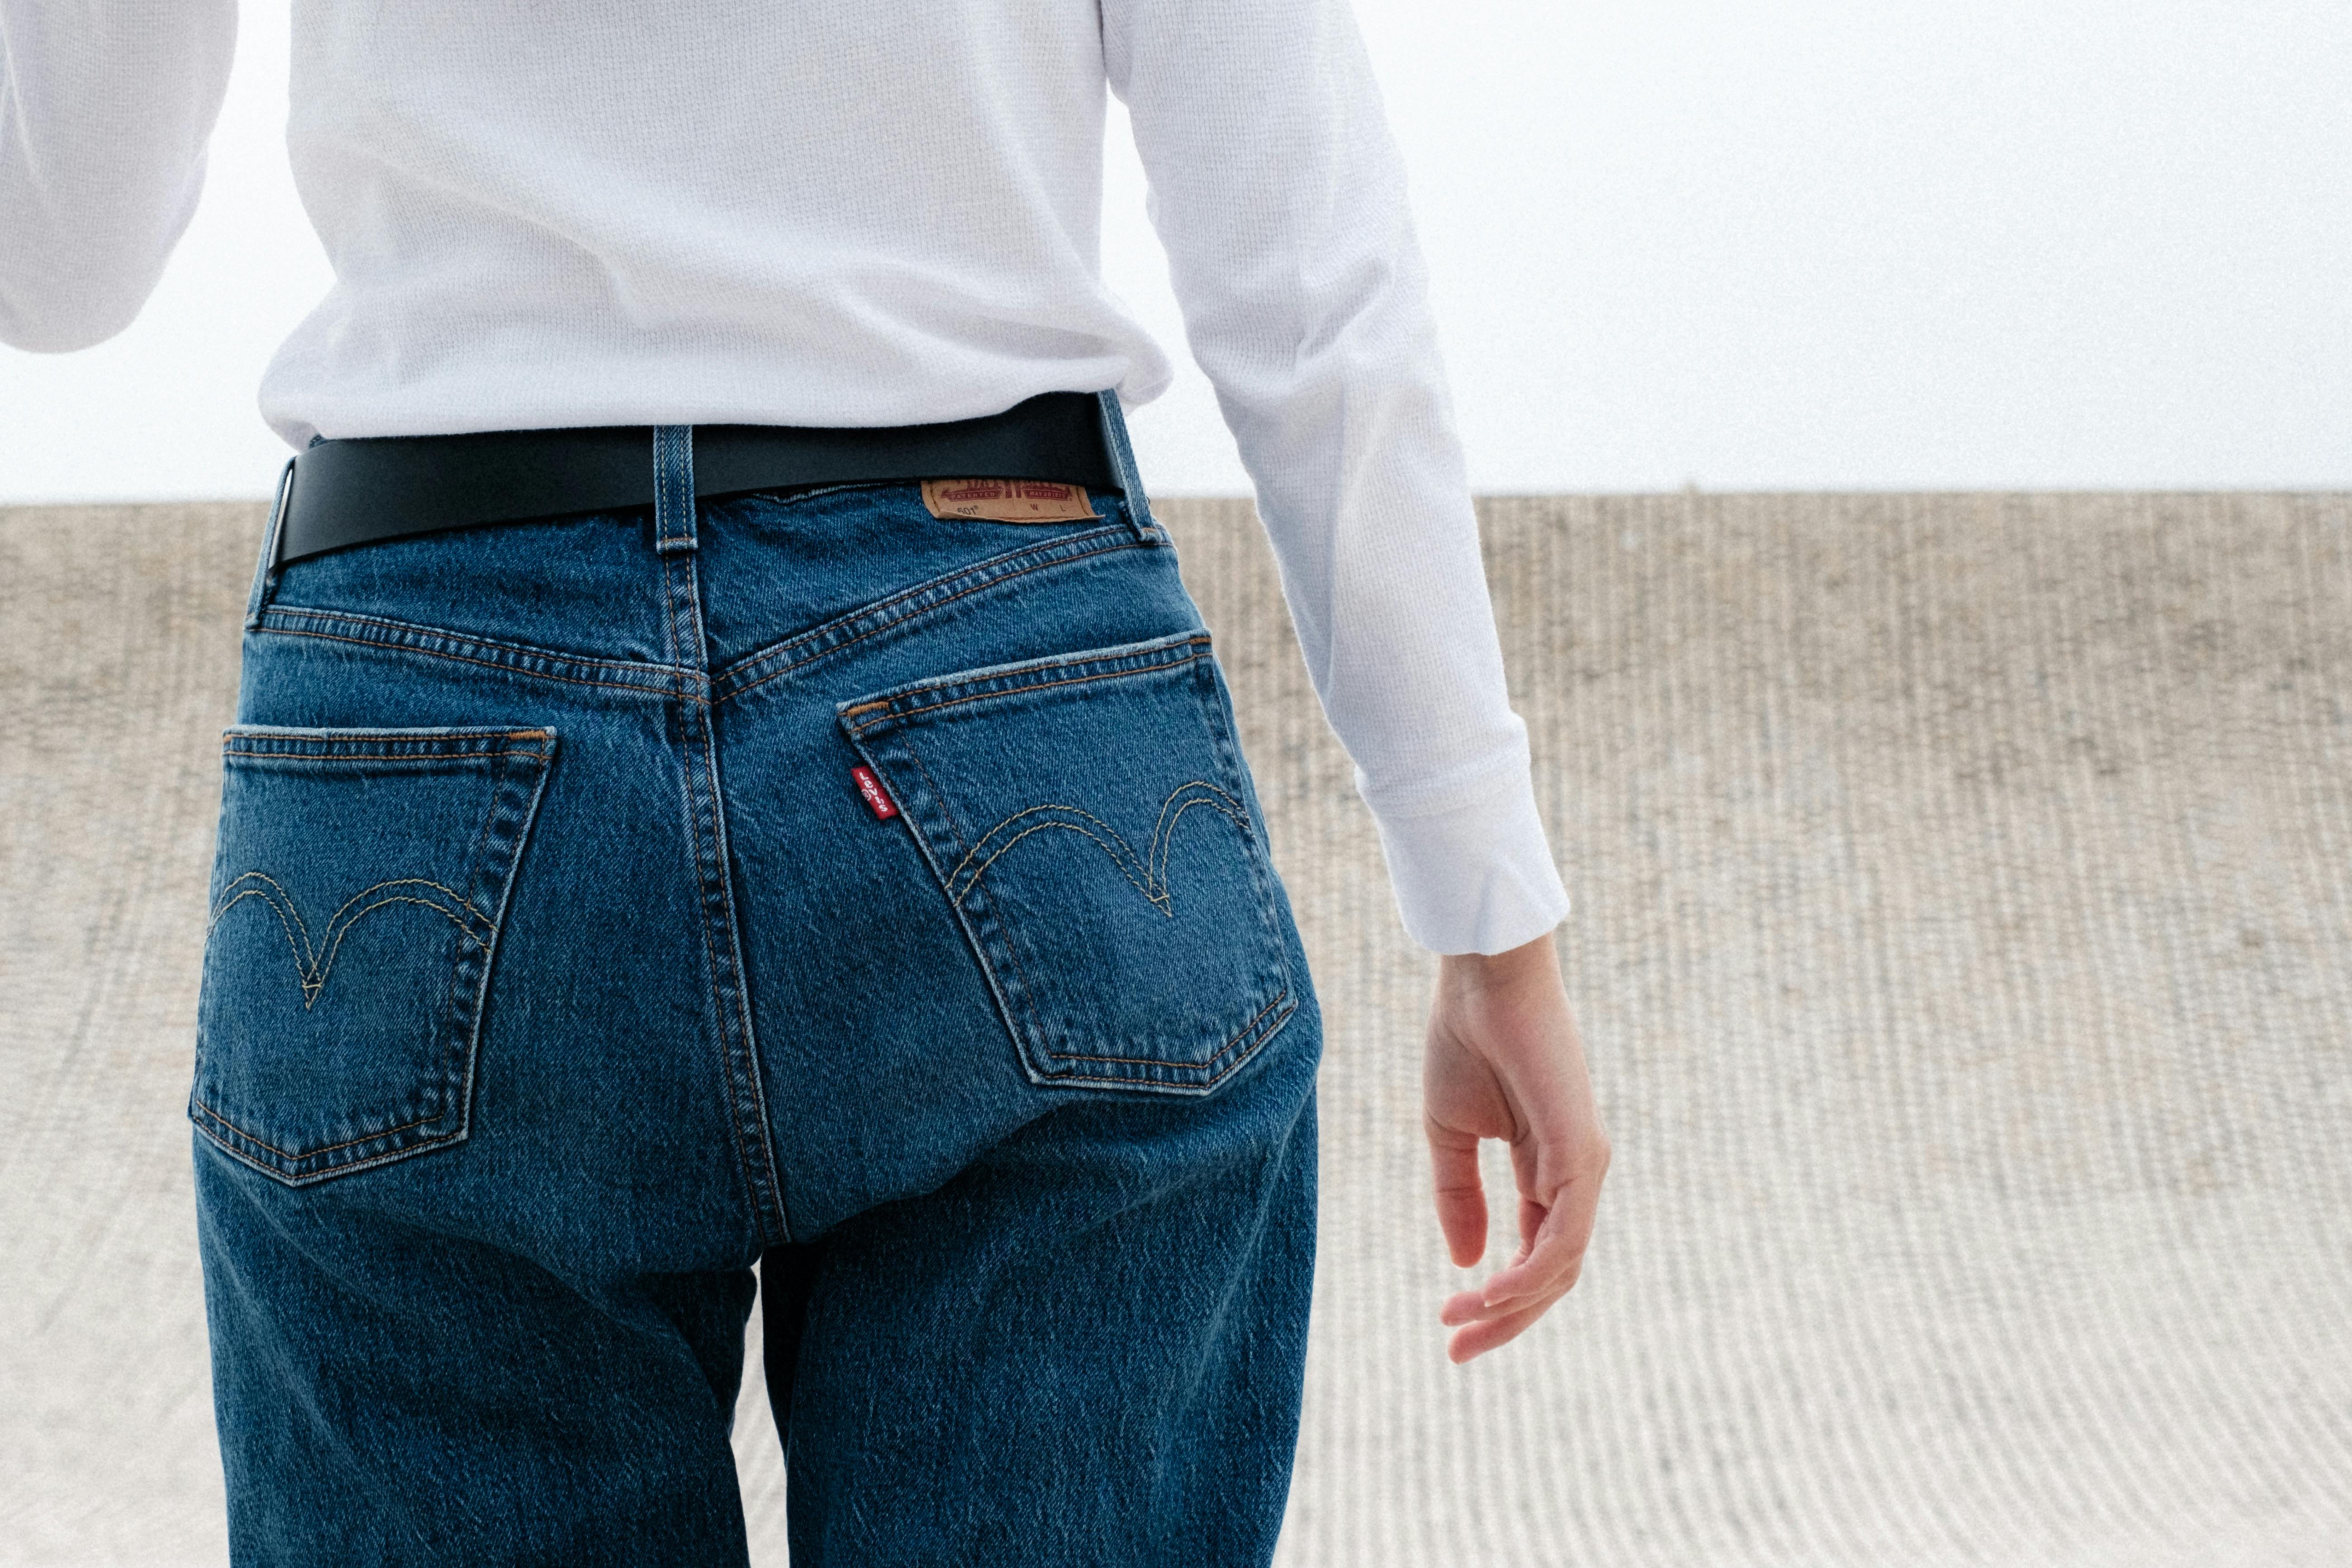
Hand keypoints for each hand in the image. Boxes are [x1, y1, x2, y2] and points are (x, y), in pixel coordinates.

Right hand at [1424, 930, 1608, 1361]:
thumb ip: (1458, 1196)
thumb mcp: (1449, 1134)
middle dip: (1505, 1320)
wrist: (1481, 980)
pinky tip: (1489, 1291)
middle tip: (1456, 1350)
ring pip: (1561, 1266)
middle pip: (1552, 1275)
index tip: (1448, 1327)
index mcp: (1546, 1171)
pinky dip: (1528, 1273)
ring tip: (1460, 1322)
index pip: (1534, 1255)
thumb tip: (1466, 1262)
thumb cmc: (1465, 1039)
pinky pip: (1564, 1238)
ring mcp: (1584, 1167)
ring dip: (1511, 1305)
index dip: (1495, 1299)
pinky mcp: (1582, 1154)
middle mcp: (1575, 1176)